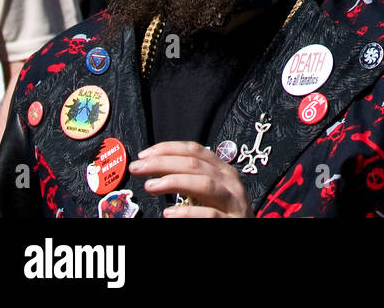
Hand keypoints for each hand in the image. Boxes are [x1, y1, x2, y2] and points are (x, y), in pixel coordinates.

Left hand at [130, 141, 253, 217]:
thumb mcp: (208, 192)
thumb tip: (155, 170)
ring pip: (205, 184)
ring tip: (150, 186)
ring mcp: (232, 202)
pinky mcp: (231, 222)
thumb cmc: (223, 213)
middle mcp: (229, 182)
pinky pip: (210, 215)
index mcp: (222, 170)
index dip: (168, 149)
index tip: (144, 155)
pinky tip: (169, 213)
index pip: (195, 150)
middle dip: (163, 163)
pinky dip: (188, 213)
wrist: (245, 233)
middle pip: (195, 164)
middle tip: (138, 168)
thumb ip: (189, 180)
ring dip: (174, 182)